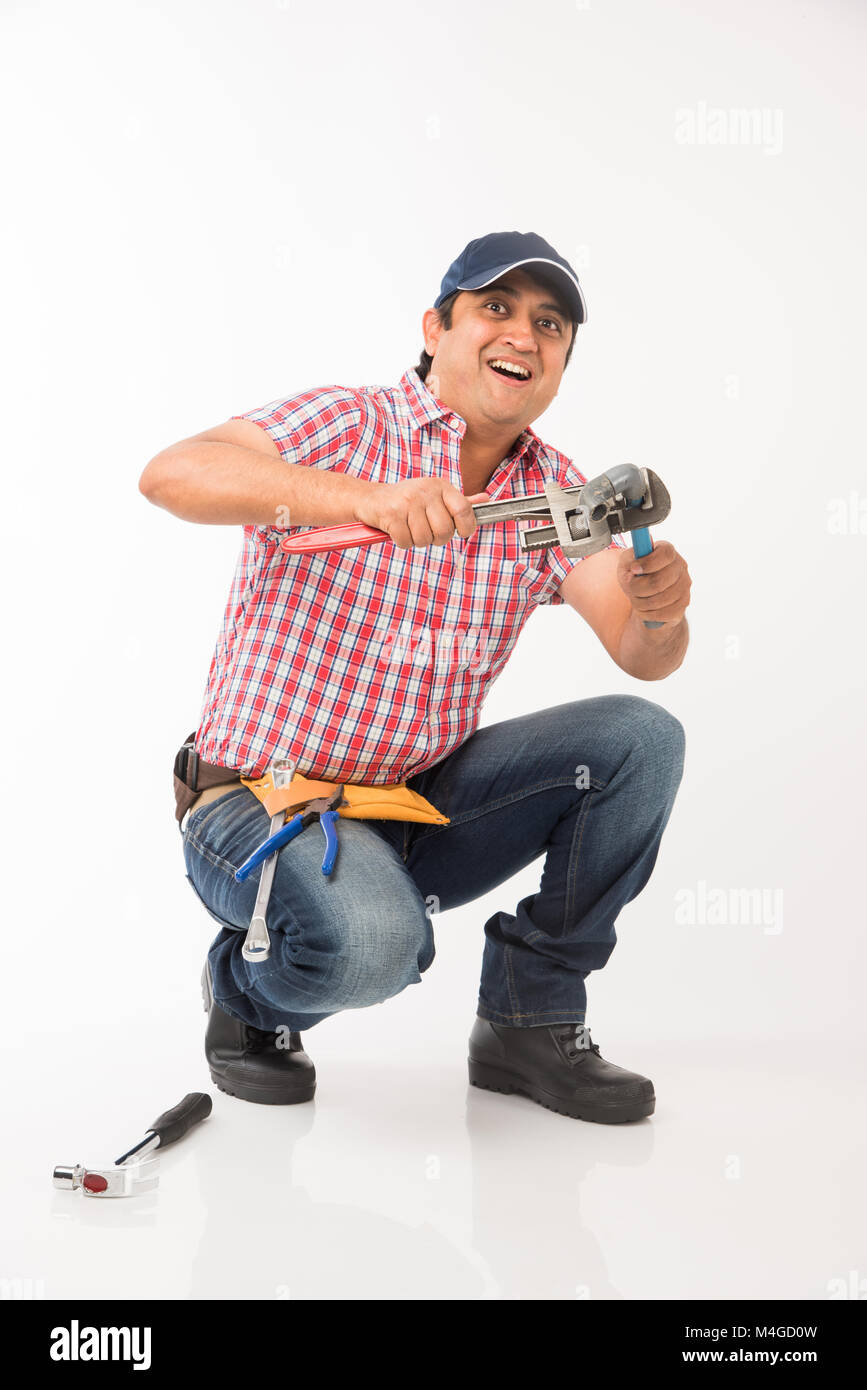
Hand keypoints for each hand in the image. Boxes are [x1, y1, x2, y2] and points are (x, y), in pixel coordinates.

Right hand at [354, 478, 488, 550]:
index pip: (464, 509)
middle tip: (427, 531)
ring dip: (417, 541)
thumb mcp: (435, 496)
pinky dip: (402, 542)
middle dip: (436, 538)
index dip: (467, 526)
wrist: (370, 499)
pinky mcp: (391, 514)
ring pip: (425, 539)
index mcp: (440, 486)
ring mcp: (408, 501)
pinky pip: (406, 541)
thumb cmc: (407, 500)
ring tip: (410, 528)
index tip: (463, 532)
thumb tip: (485, 501)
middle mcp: (426, 491)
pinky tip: (397, 530)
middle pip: (444, 531)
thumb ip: (459, 501)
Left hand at [616, 539, 691, 625]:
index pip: (666, 554)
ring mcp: (684, 585)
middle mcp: (680, 566)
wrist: (646, 595)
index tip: (633, 569)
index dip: (648, 563)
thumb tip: (634, 568)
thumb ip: (628, 562)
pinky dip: (648, 614)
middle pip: (659, 581)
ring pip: (659, 600)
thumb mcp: (626, 564)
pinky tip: (643, 609)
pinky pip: (664, 613)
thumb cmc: (635, 575)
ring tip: (634, 599)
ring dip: (640, 602)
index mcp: (666, 550)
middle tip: (629, 588)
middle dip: (637, 588)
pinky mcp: (684, 603)